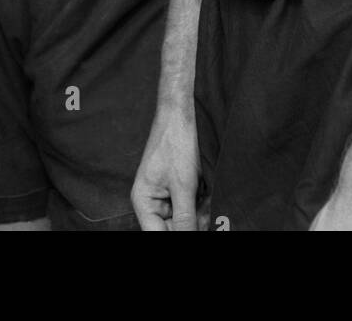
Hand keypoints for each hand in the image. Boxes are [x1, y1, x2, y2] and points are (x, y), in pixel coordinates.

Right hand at [131, 102, 201, 230]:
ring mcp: (169, 196)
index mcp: (144, 203)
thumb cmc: (176, 142)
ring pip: (189, 220)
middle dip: (194, 223)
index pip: (158, 236)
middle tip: (204, 208)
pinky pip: (196, 207)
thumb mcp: (183, 186)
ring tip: (204, 191)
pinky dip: (205, 201)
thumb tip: (188, 239)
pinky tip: (207, 188)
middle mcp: (154, 203)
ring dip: (202, 211)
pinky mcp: (183, 189)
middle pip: (175, 229)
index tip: (195, 229)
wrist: (184, 112)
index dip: (178, 236)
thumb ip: (185, 220)